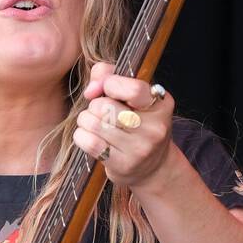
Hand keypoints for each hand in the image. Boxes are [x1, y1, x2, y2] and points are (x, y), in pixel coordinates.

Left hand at [72, 61, 174, 188]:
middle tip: (100, 112)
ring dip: (86, 120)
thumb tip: (91, 89)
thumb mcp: (132, 95)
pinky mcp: (123, 165)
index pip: (133, 89)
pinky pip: (90, 143)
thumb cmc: (137, 123)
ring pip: (94, 123)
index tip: (106, 88)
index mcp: (161, 104)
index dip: (110, 84)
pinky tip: (88, 136)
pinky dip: (81, 136)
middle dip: (95, 105)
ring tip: (94, 124)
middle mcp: (155, 128)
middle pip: (105, 106)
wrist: (152, 167)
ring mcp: (140, 149)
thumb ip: (109, 75)